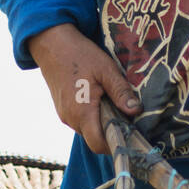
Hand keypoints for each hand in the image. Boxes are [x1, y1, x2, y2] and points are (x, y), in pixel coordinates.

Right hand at [27, 23, 139, 154]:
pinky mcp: (62, 109)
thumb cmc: (80, 54)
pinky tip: (99, 98)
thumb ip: (121, 92)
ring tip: (112, 103)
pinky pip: (80, 120)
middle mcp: (70, 118)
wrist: (52, 44)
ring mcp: (64, 114)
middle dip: (111, 131)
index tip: (130, 135)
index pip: (98, 144)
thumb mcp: (106, 70)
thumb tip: (136, 111)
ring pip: (88, 129)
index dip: (115, 144)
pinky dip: (92, 115)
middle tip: (126, 116)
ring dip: (101, 122)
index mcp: (81, 112)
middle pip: (94, 138)